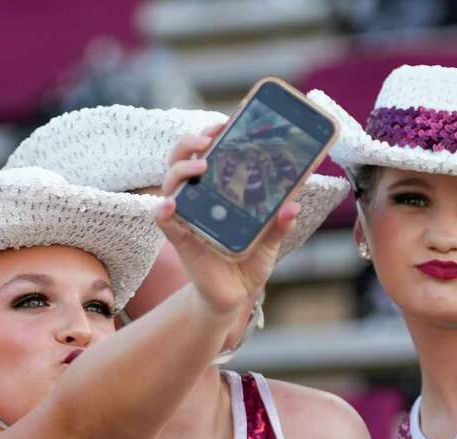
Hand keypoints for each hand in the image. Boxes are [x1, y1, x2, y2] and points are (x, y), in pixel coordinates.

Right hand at [154, 124, 299, 316]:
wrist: (234, 296)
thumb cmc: (248, 262)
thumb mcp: (270, 240)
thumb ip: (280, 222)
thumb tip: (292, 204)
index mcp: (217, 192)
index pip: (206, 154)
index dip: (210, 135)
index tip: (225, 123)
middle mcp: (198, 200)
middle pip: (181, 160)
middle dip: (190, 143)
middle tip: (209, 139)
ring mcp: (187, 218)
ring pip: (170, 184)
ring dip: (181, 169)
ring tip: (200, 166)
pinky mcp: (181, 241)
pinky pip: (165, 222)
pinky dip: (164, 212)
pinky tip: (169, 205)